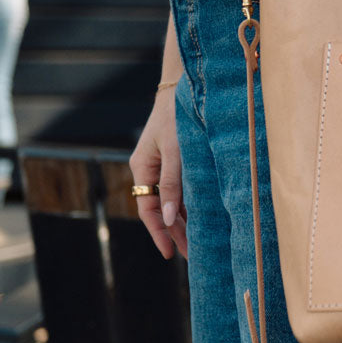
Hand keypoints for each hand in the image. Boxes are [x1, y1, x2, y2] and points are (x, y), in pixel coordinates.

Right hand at [130, 86, 186, 259]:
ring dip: (182, 221)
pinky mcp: (173, 160)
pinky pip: (178, 189)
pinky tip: (199, 218)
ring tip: (198, 243)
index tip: (169, 254)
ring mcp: (160, 165)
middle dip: (174, 232)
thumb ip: (172, 185)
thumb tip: (166, 219)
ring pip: (169, 201)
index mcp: (142, 168)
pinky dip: (187, 204)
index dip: (159, 233)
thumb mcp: (176, 152)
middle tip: (191, 256)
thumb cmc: (177, 117)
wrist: (183, 87)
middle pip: (159, 209)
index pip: (147, 210)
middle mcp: (148, 169)